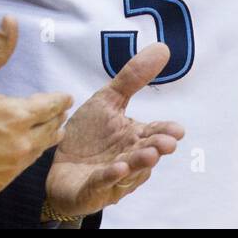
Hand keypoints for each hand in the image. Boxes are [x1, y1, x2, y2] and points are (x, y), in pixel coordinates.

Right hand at [0, 15, 72, 197]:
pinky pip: (22, 167)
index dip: (61, 100)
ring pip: (39, 150)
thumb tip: (11, 20)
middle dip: (56, 118)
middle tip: (59, 113)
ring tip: (51, 131)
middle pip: (52, 129)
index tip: (66, 97)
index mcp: (15, 114)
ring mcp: (10, 167)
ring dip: (46, 137)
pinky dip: (26, 156)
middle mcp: (20, 143)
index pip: (53, 106)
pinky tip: (22, 150)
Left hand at [44, 42, 183, 217]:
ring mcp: (113, 177)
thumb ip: (133, 78)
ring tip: (148, 155)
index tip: (178, 131)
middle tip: (166, 144)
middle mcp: (128, 158)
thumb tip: (163, 48)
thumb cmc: (89, 135)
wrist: (59, 165)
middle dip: (156, 149)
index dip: (166, 132)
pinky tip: (117, 168)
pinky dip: (110, 177)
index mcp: (134, 137)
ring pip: (128, 171)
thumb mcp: (108, 100)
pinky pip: (102, 183)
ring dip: (138, 163)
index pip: (154, 133)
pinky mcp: (92, 189)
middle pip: (145, 153)